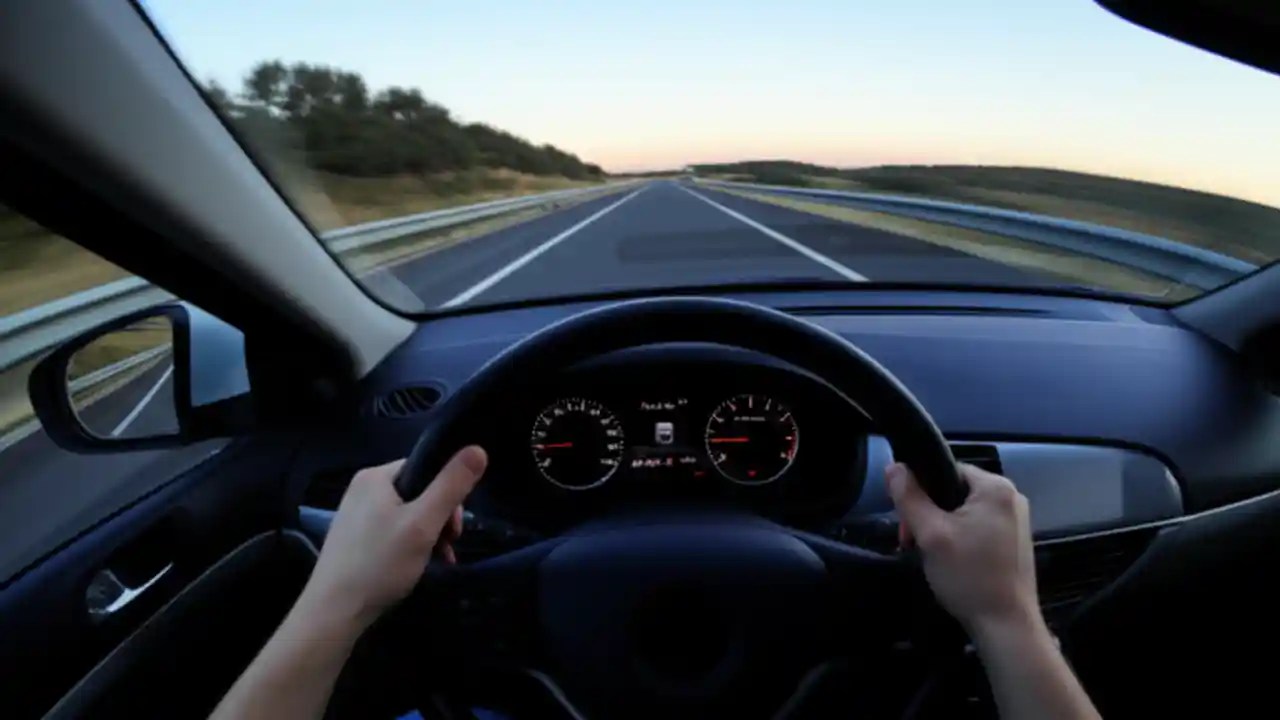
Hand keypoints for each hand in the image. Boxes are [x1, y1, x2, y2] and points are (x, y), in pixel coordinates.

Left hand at [298, 446, 487, 631]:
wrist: (334, 612)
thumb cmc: (380, 563)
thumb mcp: (423, 523)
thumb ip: (452, 486)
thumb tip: (478, 448)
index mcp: (375, 476)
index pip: (425, 468)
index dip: (448, 493)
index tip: (455, 527)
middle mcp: (362, 489)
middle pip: (418, 492)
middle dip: (440, 519)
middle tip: (448, 547)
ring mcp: (355, 515)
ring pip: (408, 514)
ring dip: (429, 535)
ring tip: (438, 560)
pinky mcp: (354, 539)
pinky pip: (392, 531)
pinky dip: (411, 544)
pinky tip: (418, 566)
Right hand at [887, 462, 1039, 637]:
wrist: (1006, 626)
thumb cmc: (969, 576)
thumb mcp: (930, 534)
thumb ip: (909, 497)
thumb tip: (893, 466)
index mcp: (996, 487)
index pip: (946, 469)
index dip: (920, 491)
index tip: (907, 522)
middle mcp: (1012, 497)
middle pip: (954, 491)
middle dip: (929, 514)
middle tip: (914, 543)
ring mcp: (1016, 521)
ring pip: (964, 512)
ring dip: (941, 529)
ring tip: (931, 555)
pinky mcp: (1015, 542)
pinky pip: (978, 527)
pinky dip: (960, 539)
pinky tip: (951, 561)